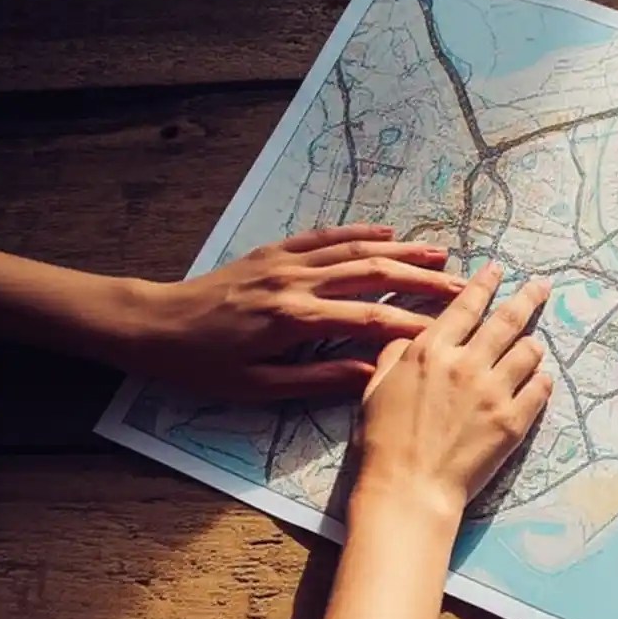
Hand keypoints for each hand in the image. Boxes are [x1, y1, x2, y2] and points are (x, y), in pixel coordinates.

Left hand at [123, 224, 464, 400]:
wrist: (153, 325)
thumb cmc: (202, 365)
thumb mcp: (257, 386)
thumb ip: (318, 379)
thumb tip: (371, 374)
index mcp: (296, 320)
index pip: (371, 320)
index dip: (415, 325)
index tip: (451, 331)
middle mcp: (298, 282)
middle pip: (374, 275)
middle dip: (423, 280)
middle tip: (464, 284)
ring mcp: (287, 261)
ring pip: (356, 250)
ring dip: (401, 251)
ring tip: (440, 254)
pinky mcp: (274, 251)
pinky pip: (325, 236)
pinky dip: (359, 232)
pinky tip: (387, 232)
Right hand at [353, 260, 553, 517]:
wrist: (408, 489)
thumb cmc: (383, 442)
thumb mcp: (375, 388)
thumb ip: (395, 354)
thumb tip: (411, 336)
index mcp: (430, 350)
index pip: (466, 305)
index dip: (485, 283)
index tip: (498, 268)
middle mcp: (466, 363)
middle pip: (507, 319)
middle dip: (527, 297)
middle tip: (542, 285)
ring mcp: (494, 391)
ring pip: (529, 351)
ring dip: (534, 343)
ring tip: (536, 342)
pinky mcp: (513, 421)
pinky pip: (540, 388)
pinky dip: (542, 380)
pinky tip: (541, 378)